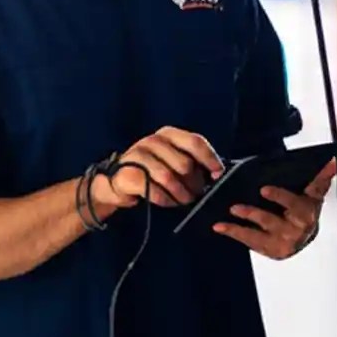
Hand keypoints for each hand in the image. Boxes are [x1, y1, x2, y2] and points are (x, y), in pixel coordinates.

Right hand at [91, 126, 223, 208]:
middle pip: (184, 164)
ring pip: (169, 178)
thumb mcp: (172, 160)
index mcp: (168, 134)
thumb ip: (192, 161)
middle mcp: (153, 141)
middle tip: (196, 194)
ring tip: (184, 200)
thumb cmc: (152, 171)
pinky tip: (169, 202)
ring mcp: (138, 156)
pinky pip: (155, 191)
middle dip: (194, 183)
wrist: (118, 183)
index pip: (195, 142)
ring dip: (181, 194)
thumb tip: (216, 173)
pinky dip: (166, 200)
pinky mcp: (128, 174)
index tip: (218, 174)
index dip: (210, 159)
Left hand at [214, 158, 336, 258]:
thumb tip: (333, 163)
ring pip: (261, 234)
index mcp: (309, 209)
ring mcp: (286, 242)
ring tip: (229, 212)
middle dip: (255, 213)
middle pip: (274, 221)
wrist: (304, 233)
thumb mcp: (312, 191)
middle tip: (236, 206)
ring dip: (242, 225)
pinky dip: (235, 233)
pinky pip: (252, 242)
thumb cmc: (303, 205)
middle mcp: (299, 229)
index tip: (263, 189)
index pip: (295, 202)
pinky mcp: (274, 251)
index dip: (280, 196)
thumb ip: (320, 177)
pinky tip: (219, 226)